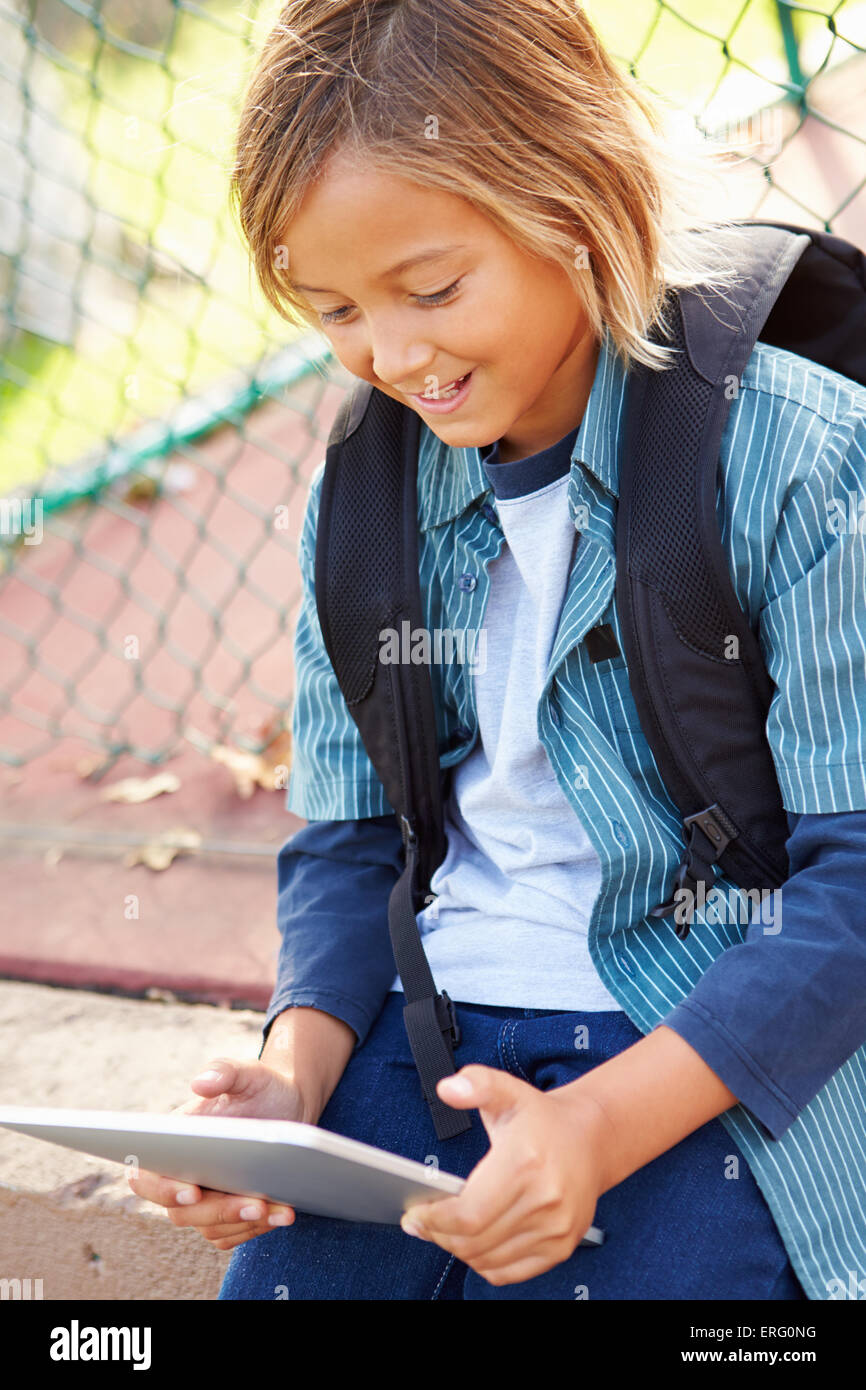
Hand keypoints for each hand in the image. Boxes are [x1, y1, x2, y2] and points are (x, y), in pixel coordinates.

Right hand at [127, 1057, 309, 1249]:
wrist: (289, 1107)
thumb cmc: (261, 1088)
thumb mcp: (249, 1073)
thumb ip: (224, 1071)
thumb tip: (200, 1082)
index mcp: (173, 1143)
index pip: (146, 1176)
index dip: (161, 1189)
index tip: (192, 1190)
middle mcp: (181, 1175)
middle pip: (182, 1213)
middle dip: (219, 1211)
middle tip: (256, 1204)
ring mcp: (203, 1200)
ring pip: (210, 1228)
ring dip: (244, 1223)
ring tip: (281, 1209)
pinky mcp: (226, 1216)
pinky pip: (232, 1235)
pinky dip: (255, 1229)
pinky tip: (282, 1213)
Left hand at [400, 1065, 609, 1286]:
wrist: (591, 1138)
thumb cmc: (542, 1119)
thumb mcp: (508, 1090)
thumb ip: (476, 1084)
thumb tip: (448, 1088)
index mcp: (524, 1163)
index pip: (468, 1214)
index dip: (433, 1220)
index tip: (415, 1214)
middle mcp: (544, 1200)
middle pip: (473, 1242)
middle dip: (439, 1235)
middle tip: (424, 1222)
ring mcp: (556, 1228)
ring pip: (488, 1261)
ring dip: (458, 1250)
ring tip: (446, 1230)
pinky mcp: (562, 1246)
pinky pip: (509, 1273)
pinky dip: (484, 1264)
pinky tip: (474, 1243)